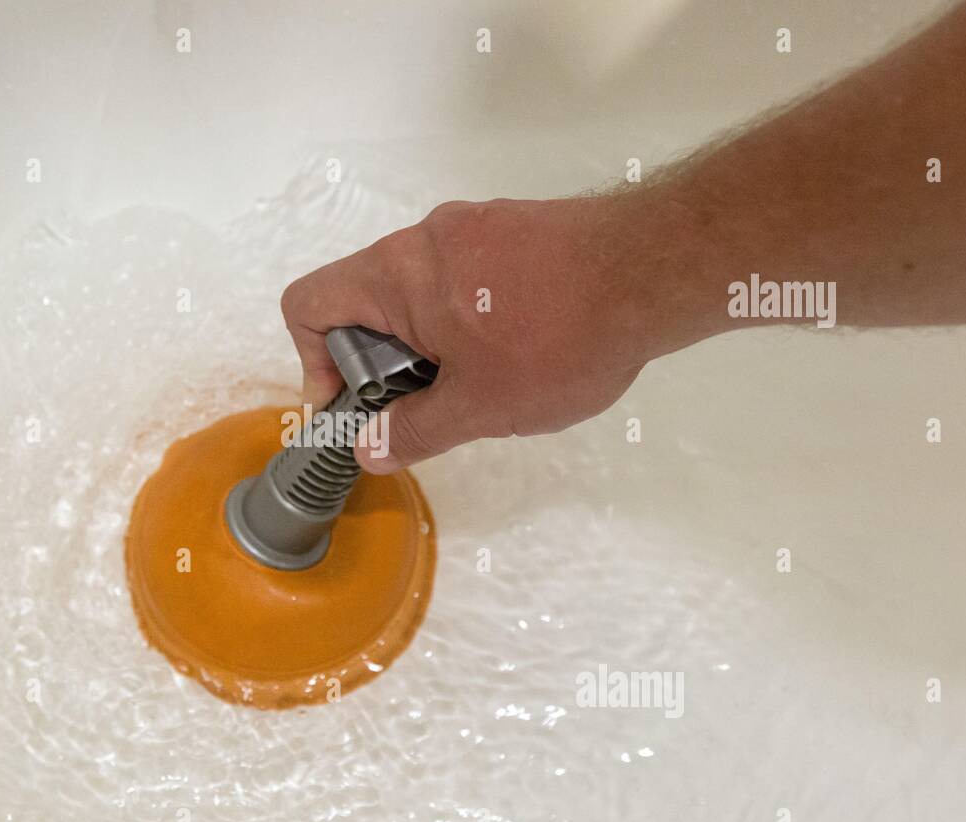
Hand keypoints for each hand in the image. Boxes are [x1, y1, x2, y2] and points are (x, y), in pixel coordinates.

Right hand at [280, 197, 654, 472]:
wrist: (657, 269)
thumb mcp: (479, 406)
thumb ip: (415, 430)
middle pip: (365, 300)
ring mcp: (473, 226)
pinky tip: (522, 350)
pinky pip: (465, 276)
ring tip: (483, 382)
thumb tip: (369, 450)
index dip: (312, 361)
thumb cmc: (558, 339)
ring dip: (430, 342)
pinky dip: (469, 318)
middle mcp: (425, 239)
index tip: (354, 405)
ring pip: (420, 290)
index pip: (308, 304)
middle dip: (383, 361)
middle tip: (427, 404)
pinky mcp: (516, 228)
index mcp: (397, 275)